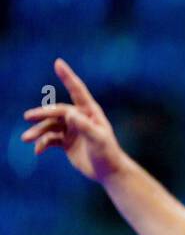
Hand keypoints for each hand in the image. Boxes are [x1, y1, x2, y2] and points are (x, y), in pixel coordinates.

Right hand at [22, 59, 127, 182]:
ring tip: (26, 139)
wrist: (108, 171)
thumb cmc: (107, 153)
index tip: (58, 63)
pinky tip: (38, 151)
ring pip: (50, 126)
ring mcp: (72, 129)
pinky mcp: (66, 142)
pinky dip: (42, 143)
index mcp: (90, 112)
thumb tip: (70, 113)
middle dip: (42, 113)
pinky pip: (50, 139)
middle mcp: (80, 118)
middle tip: (28, 117)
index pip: (77, 91)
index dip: (67, 77)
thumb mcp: (98, 139)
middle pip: (57, 111)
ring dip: (38, 132)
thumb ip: (85, 126)